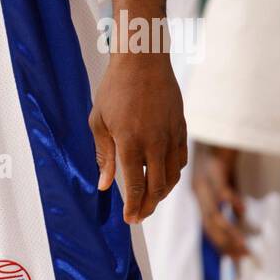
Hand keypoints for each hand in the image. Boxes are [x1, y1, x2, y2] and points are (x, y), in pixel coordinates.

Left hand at [89, 54, 186, 222]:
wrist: (142, 61)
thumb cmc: (114, 89)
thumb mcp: (99, 121)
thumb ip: (103, 155)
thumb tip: (104, 185)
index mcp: (131, 143)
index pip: (135, 186)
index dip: (133, 207)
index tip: (129, 219)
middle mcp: (155, 143)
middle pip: (157, 187)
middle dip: (148, 207)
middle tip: (138, 216)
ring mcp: (171, 136)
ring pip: (172, 176)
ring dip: (161, 192)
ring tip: (150, 199)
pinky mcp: (181, 127)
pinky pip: (180, 159)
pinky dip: (173, 173)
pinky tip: (163, 175)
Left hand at [192, 143, 247, 258]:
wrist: (213, 126)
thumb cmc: (218, 152)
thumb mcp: (226, 178)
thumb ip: (230, 196)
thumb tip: (238, 215)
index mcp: (200, 195)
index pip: (209, 226)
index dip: (222, 244)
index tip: (237, 258)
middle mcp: (199, 189)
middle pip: (209, 222)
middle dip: (225, 242)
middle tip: (242, 256)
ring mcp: (205, 177)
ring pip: (212, 209)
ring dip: (227, 229)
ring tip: (243, 244)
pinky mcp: (214, 164)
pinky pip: (219, 183)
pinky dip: (228, 198)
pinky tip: (238, 208)